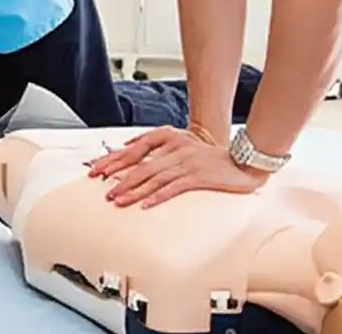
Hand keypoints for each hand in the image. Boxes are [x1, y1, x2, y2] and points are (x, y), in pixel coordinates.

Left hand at [88, 126, 268, 208]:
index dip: (114, 159)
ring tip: (118, 200)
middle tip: (104, 190)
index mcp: (169, 137)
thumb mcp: (182, 143)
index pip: (135, 148)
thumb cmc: (210, 157)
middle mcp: (176, 147)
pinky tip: (145, 204)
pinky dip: (157, 196)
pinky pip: (173, 187)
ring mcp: (187, 161)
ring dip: (133, 190)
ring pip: (153, 177)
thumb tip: (128, 145)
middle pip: (141, 164)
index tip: (98, 169)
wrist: (243, 162)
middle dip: (119, 178)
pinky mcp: (198, 176)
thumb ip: (157, 144)